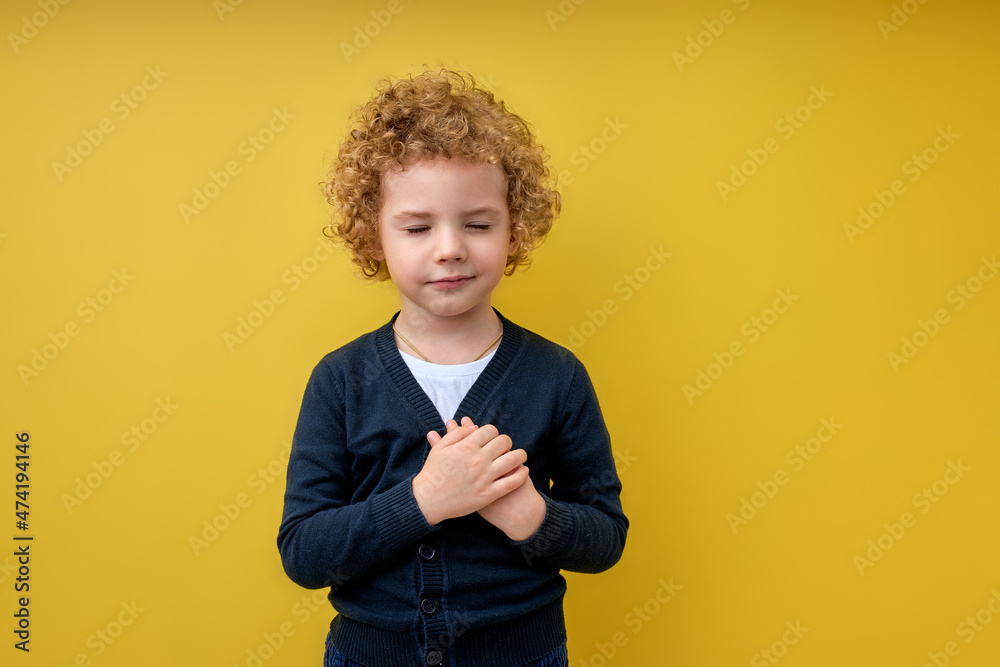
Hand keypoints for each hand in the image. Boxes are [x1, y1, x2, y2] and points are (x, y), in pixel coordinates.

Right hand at [428, 418, 545, 540]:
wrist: (428, 500)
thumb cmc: (432, 472)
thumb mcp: (440, 448)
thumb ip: (458, 434)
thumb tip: (476, 427)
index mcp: (466, 447)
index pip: (490, 430)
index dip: (493, 432)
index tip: (492, 437)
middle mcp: (478, 460)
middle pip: (504, 442)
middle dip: (506, 441)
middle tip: (504, 446)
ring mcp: (485, 478)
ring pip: (513, 459)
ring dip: (520, 455)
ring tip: (520, 455)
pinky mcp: (489, 494)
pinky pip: (513, 482)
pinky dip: (522, 474)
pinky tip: (523, 470)